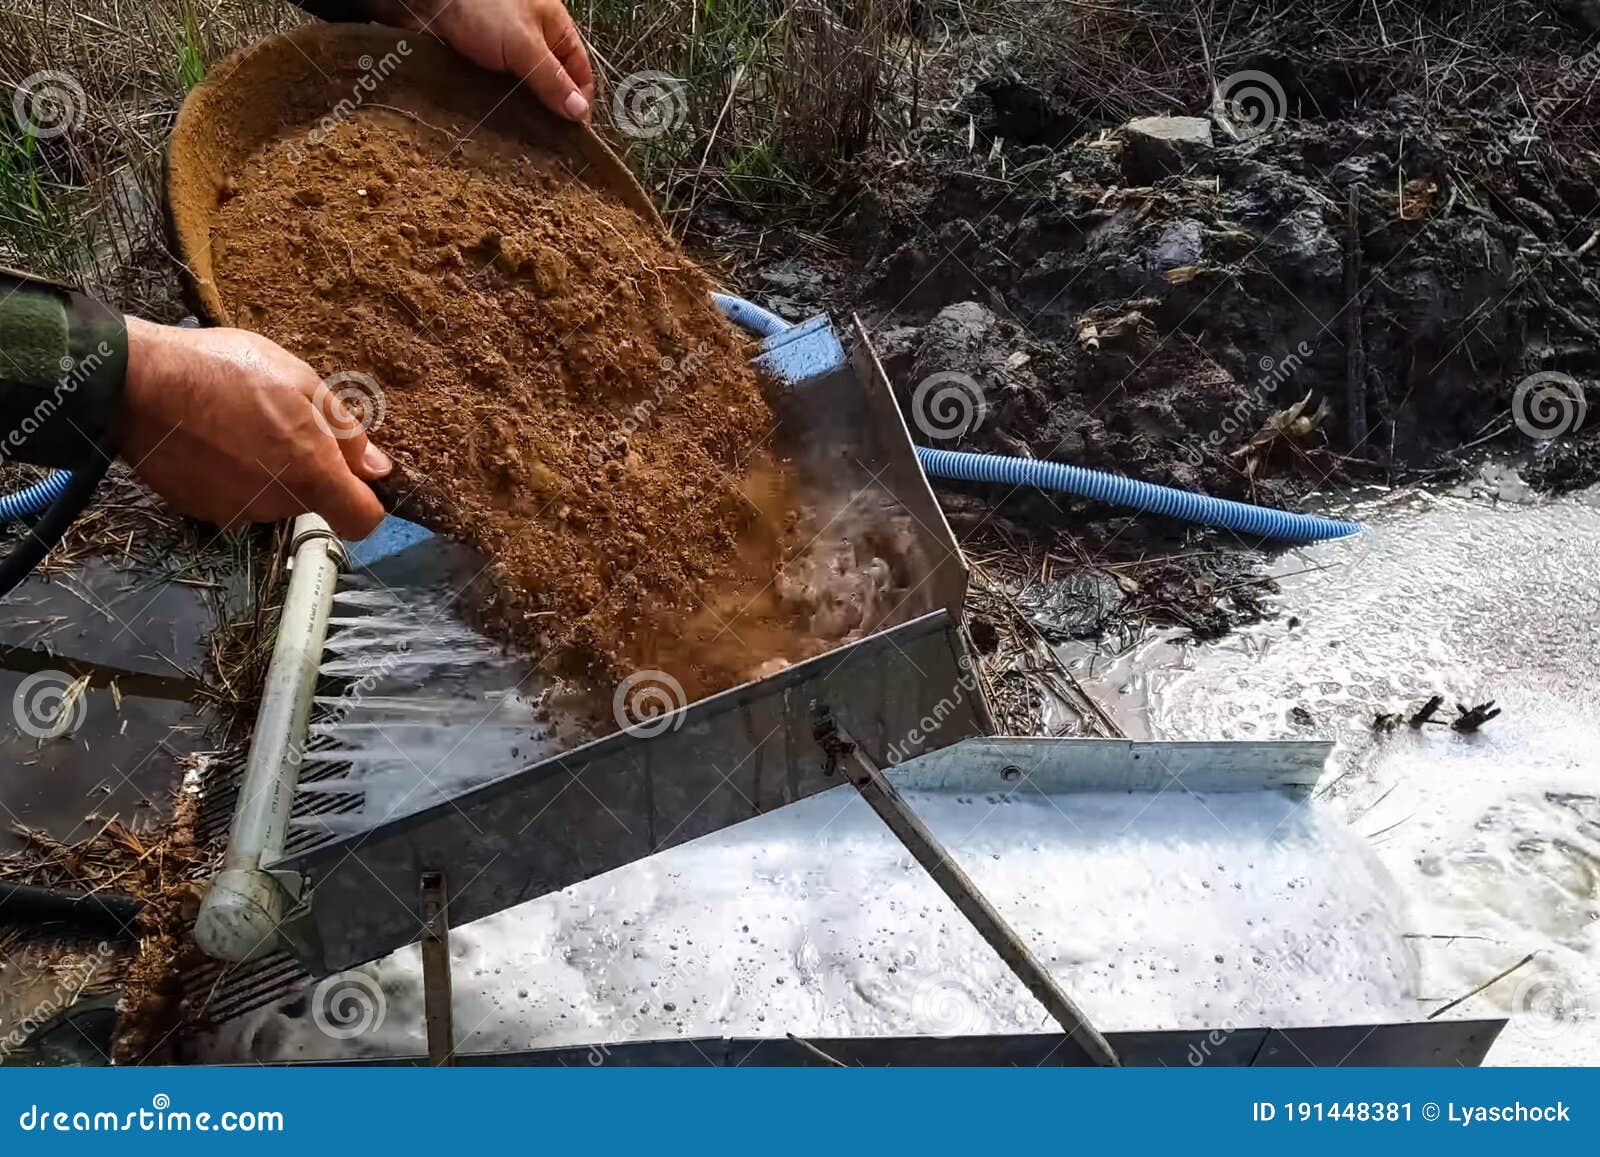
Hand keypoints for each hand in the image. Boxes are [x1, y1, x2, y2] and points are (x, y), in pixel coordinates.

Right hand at [120, 318, 390, 538]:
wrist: (135, 381)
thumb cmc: (224, 370)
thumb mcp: (300, 380)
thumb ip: (345, 432)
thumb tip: (379, 470)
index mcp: (309, 474)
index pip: (361, 521)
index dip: (367, 503)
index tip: (357, 480)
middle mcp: (275, 504)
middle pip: (313, 501)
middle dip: (308, 469)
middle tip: (281, 422)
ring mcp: (234, 510)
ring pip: (272, 498)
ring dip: (267, 470)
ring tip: (239, 424)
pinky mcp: (198, 509)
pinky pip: (233, 497)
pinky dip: (231, 475)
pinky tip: (211, 439)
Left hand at [374, 0, 594, 122]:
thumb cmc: (481, 7)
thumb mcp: (524, 45)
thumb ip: (552, 80)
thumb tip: (580, 114)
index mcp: (556, 29)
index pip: (581, 75)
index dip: (578, 104)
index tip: (570, 135)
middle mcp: (535, 42)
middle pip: (553, 87)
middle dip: (549, 114)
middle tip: (544, 146)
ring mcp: (507, 54)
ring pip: (525, 92)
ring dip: (522, 114)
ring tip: (520, 142)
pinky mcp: (482, 64)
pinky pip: (499, 92)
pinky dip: (499, 107)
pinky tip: (497, 125)